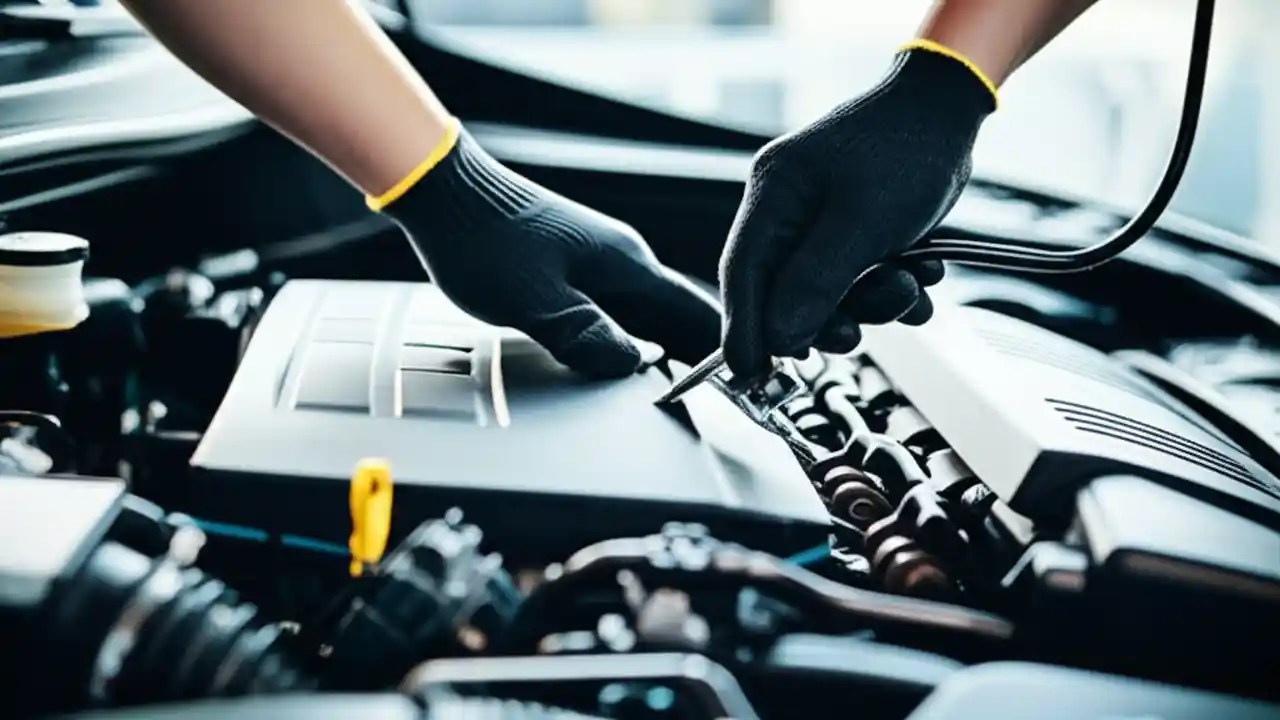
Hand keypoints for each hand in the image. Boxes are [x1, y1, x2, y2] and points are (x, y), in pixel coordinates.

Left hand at [382, 128, 719, 377]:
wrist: (442, 191)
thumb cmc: (482, 238)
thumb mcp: (535, 301)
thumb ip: (586, 336)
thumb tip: (630, 365)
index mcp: (626, 263)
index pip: (693, 311)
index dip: (718, 347)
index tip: (737, 378)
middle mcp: (620, 259)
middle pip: (675, 314)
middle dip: (696, 352)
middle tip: (715, 394)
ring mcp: (597, 260)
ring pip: (646, 311)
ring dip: (662, 344)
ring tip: (677, 382)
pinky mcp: (572, 265)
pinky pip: (617, 307)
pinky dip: (629, 334)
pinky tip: (622, 354)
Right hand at [719, 48, 995, 377]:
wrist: (952, 109)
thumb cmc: (904, 147)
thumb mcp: (862, 220)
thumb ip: (816, 281)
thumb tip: (780, 336)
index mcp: (772, 197)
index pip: (741, 274)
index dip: (742, 328)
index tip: (750, 373)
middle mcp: (790, 213)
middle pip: (786, 293)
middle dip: (829, 316)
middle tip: (857, 332)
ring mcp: (824, 224)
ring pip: (832, 294)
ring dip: (875, 303)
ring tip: (910, 284)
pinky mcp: (859, 232)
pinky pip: (864, 282)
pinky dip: (895, 289)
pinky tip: (922, 273)